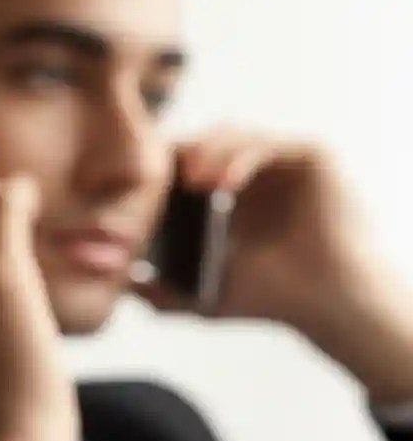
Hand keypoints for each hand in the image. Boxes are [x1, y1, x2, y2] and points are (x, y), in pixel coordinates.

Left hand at [136, 128, 412, 403]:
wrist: (323, 304)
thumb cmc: (268, 299)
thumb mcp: (199, 295)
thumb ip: (158, 292)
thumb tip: (117, 286)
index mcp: (219, 196)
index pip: (177, 167)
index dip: (153, 173)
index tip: (130, 191)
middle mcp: (247, 172)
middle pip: (198, 143)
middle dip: (174, 156)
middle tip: (154, 179)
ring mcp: (277, 161)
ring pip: (229, 136)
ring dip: (204, 153)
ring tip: (189, 181)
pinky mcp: (307, 155)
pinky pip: (265, 143)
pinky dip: (238, 157)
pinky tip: (219, 183)